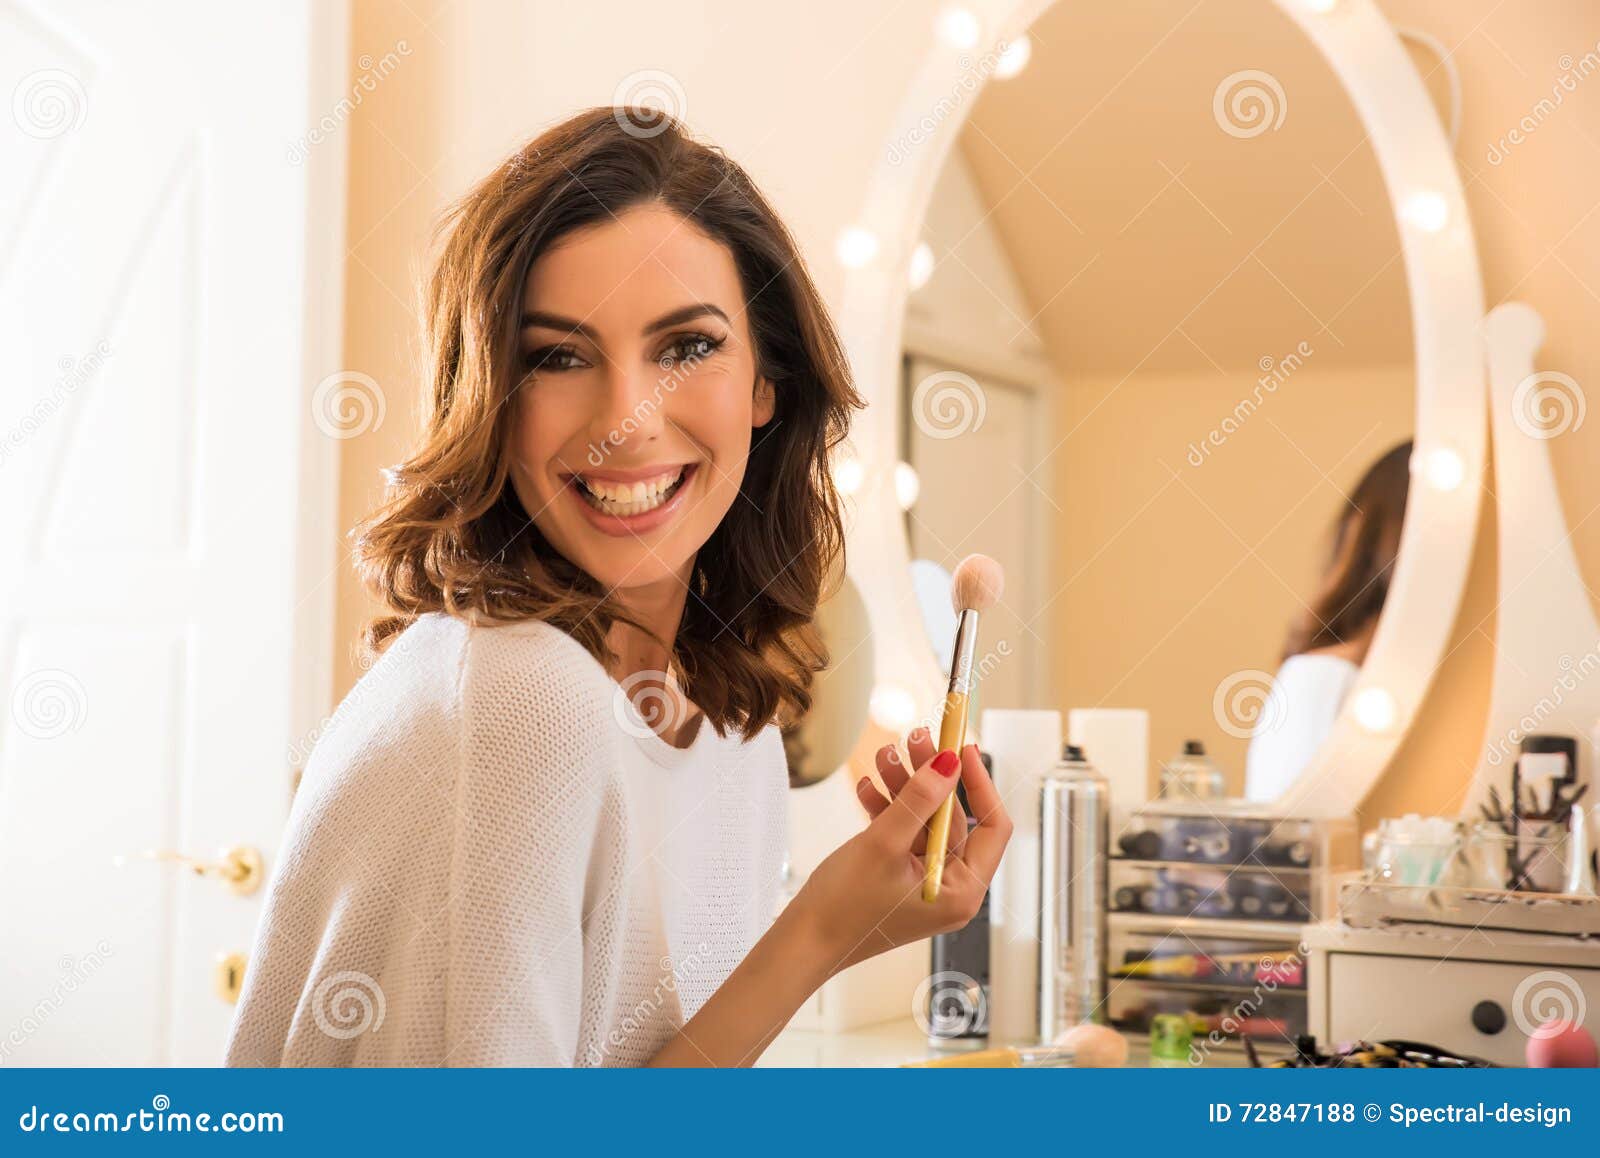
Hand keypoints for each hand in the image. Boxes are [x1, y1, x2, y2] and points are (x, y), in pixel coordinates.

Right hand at [792, 731, 1012, 976]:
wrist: (803, 942)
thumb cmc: (844, 909)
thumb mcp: (884, 845)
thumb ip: (919, 800)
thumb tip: (949, 763)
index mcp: (962, 892)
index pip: (993, 827)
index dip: (981, 783)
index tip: (963, 748)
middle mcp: (950, 889)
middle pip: (952, 818)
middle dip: (931, 776)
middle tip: (916, 738)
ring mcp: (925, 884)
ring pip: (924, 821)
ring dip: (904, 787)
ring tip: (885, 754)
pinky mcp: (900, 879)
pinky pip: (903, 835)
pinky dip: (888, 810)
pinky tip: (868, 788)